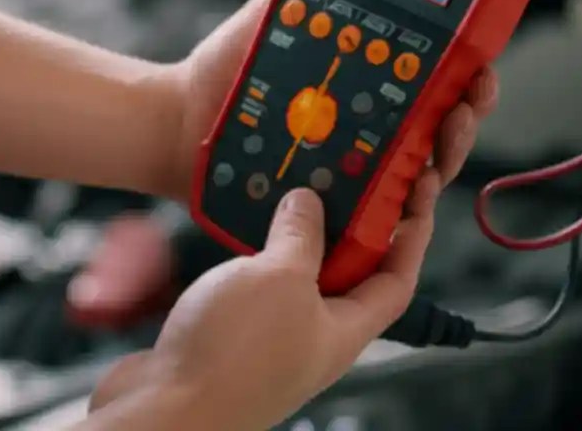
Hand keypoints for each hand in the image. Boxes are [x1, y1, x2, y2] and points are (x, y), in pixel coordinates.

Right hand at [86, 184, 439, 429]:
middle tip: (349, 175)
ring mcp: (273, 335)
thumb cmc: (232, 357)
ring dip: (298, 233)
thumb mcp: (280, 278)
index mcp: (344, 330)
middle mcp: (314, 334)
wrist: (164, 407)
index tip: (417, 191)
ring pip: (298, 274)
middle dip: (351, 223)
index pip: (397, 279)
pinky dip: (258, 249)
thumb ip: (301, 235)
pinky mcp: (234, 331)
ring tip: (293, 188)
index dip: (412, 234)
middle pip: (348, 272)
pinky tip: (245, 224)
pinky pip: (258, 282)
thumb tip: (309, 203)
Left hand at [151, 0, 498, 200]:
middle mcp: (372, 132)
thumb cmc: (228, 71)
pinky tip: (401, 207)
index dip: (471, 81)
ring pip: (416, 181)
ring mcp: (352, 174)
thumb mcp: (277, 15)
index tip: (479, 71)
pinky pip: (370, 220)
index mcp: (374, 87)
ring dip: (437, 171)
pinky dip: (394, 219)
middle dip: (463, 126)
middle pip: (441, 135)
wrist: (178, 120)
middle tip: (460, 112)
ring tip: (432, 163)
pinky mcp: (327, 211)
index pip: (441, 85)